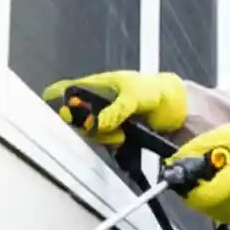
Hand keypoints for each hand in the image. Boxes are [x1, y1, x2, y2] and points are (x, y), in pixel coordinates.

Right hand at [41, 70, 186, 146]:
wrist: (175, 106)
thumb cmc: (154, 90)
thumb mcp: (135, 96)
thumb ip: (117, 110)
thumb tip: (98, 124)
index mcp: (96, 85)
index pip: (68, 89)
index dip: (55, 99)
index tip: (55, 111)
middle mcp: (97, 103)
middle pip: (74, 117)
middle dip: (83, 126)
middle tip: (96, 128)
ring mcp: (105, 119)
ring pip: (89, 132)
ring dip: (101, 137)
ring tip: (120, 136)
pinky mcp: (114, 133)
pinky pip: (104, 142)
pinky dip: (111, 144)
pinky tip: (123, 141)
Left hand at [167, 120, 229, 225]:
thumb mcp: (226, 136)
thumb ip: (197, 148)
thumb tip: (174, 161)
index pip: (194, 197)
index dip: (185, 185)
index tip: (185, 173)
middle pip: (200, 205)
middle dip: (197, 188)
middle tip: (207, 170)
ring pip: (210, 211)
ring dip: (207, 194)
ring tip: (221, 175)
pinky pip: (222, 213)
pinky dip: (219, 200)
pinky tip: (229, 184)